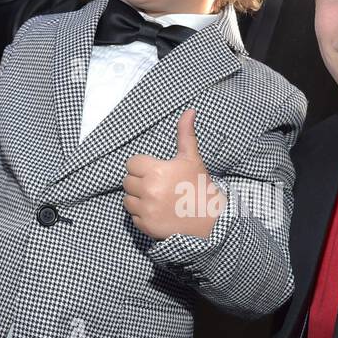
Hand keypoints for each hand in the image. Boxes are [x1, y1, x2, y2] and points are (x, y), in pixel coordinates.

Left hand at [123, 108, 225, 240]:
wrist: (210, 219)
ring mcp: (146, 210)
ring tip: (156, 199)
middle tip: (157, 185)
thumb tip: (189, 111)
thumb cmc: (200, 186)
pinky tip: (158, 212)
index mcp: (157, 171)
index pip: (132, 164)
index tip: (155, 171)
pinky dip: (142, 215)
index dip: (142, 166)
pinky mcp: (146, 226)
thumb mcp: (192, 158)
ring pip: (127, 200)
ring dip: (137, 199)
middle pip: (127, 181)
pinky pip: (133, 217)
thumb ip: (185, 134)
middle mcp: (148, 190)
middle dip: (139, 182)